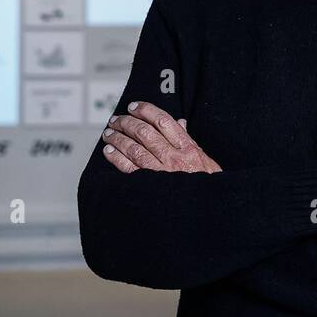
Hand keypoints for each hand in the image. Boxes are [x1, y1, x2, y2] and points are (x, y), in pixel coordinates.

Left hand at [101, 101, 221, 174]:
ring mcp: (160, 172)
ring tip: (109, 133)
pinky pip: (129, 169)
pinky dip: (117, 158)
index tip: (134, 107)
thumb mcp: (205, 161)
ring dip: (118, 138)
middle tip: (116, 119)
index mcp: (188, 149)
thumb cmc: (206, 186)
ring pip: (134, 148)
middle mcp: (174, 158)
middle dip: (127, 122)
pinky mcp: (149, 186)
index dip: (146, 111)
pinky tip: (109, 152)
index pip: (164, 121)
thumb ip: (190, 141)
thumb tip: (180, 123)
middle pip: (144, 132)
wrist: (205, 210)